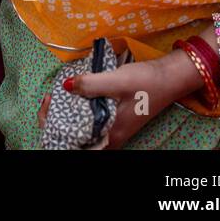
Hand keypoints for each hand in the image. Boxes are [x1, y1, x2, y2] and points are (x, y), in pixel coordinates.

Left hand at [38, 52, 200, 148]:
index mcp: (110, 134)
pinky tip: (74, 95)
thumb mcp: (116, 80)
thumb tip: (65, 86)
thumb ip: (90, 84)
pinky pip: (90, 120)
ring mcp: (113, 128)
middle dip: (57, 119)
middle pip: (75, 137)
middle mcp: (110, 136)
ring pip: (82, 128)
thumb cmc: (147, 81)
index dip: (55, 125)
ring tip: (58, 96)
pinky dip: (79, 110)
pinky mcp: (114, 119)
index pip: (74, 142)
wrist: (171, 77)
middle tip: (50, 97)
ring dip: (67, 114)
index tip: (49, 102)